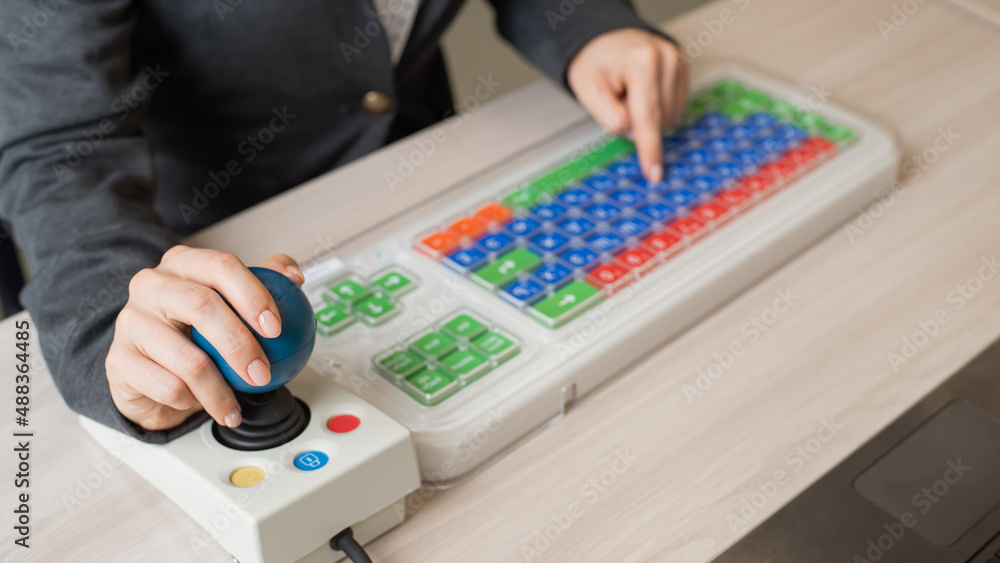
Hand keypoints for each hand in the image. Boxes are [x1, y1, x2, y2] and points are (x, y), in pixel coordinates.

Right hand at [106, 246, 304, 430]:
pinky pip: (169, 387)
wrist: (145, 367)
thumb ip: (263, 282)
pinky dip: (193, 402)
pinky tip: (201, 405)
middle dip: (240, 345)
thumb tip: (293, 277)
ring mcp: (130, 322)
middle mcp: (151, 285)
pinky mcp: (118, 361)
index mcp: (183, 264)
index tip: (275, 327)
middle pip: (202, 306)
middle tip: (263, 373)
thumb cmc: (192, 330)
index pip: (221, 267)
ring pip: (187, 359)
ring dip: (221, 391)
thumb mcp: (228, 302)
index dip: (252, 294)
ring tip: (236, 407)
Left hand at [567, 28, 687, 182]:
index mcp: (642, 61)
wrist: (606, 42)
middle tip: (616, 100)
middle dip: (635, 123)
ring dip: (647, 117)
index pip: (647, 116)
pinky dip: (657, 110)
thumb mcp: (588, 90)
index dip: (650, 148)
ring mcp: (680, 64)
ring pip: (669, 118)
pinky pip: (675, 109)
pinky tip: (643, 93)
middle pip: (658, 120)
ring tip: (629, 93)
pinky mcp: (685, 71)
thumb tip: (635, 134)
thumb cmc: (595, 64)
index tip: (654, 174)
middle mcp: (668, 59)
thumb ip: (609, 116)